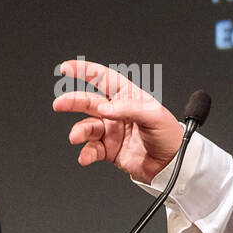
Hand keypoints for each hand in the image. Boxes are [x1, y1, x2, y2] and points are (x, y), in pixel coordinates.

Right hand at [52, 58, 183, 182]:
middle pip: (88, 101)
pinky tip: (85, 157)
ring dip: (79, 131)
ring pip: (87, 126)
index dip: (84, 71)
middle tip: (59, 104)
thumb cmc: (169, 135)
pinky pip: (92, 149)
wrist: (173, 165)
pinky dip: (86, 153)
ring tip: (75, 137)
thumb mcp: (154, 116)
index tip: (66, 68)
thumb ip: (129, 109)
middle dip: (72, 101)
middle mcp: (116, 111)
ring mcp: (111, 131)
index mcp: (128, 96)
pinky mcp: (109, 150)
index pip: (103, 78)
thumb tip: (105, 108)